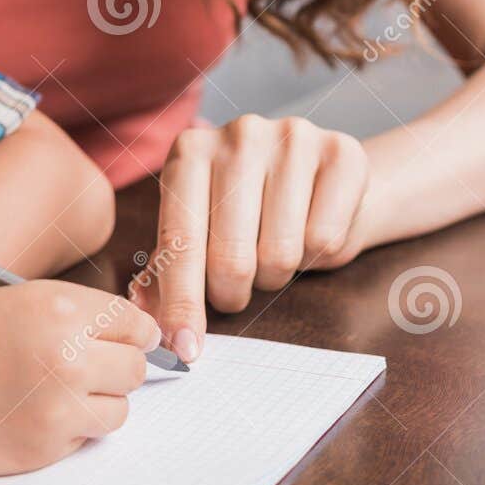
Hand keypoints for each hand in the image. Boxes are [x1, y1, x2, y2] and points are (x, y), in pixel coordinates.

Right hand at [0, 281, 161, 479]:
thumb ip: (51, 312)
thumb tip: (101, 329)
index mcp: (53, 305)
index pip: (134, 321)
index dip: (125, 330)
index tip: (114, 337)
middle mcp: (65, 355)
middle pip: (136, 367)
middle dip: (114, 366)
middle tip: (80, 366)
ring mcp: (56, 408)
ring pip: (118, 409)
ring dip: (96, 402)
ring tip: (50, 392)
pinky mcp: (40, 450)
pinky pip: (82, 440)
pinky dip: (66, 431)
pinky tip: (24, 415)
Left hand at [133, 116, 371, 359]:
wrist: (323, 178)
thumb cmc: (249, 210)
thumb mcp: (200, 229)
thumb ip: (169, 265)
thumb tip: (142, 307)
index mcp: (189, 152)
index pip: (181, 241)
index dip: (182, 302)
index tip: (185, 348)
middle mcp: (238, 136)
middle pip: (231, 257)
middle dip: (231, 294)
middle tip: (235, 290)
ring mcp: (292, 138)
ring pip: (281, 254)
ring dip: (275, 276)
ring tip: (273, 253)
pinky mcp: (342, 153)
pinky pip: (325, 240)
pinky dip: (316, 257)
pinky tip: (310, 231)